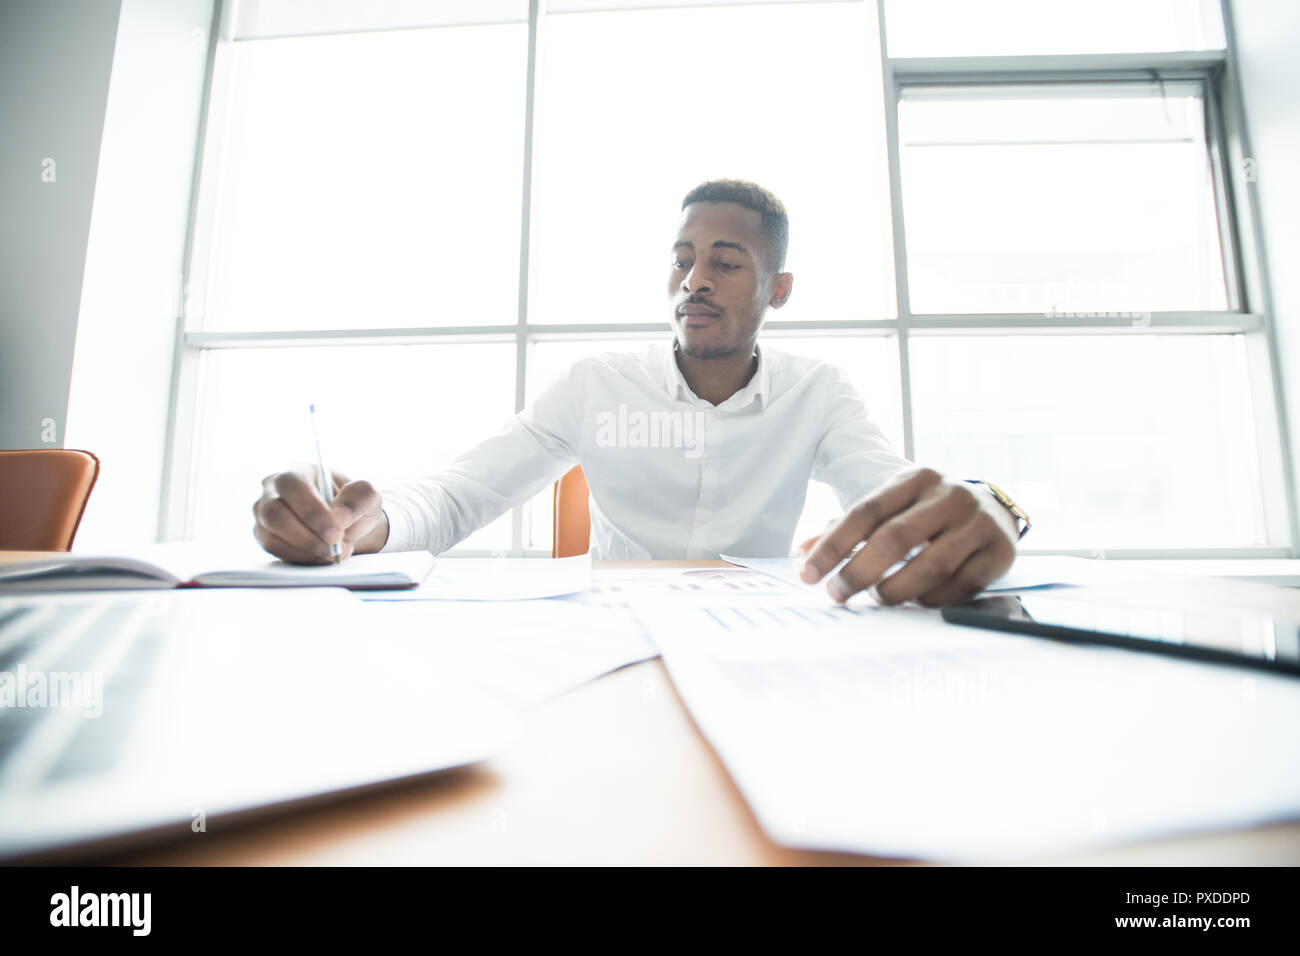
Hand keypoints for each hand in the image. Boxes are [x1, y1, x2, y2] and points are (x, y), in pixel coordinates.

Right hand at [252, 467, 387, 564]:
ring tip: (334, 554)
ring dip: (306, 550)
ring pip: (272, 536)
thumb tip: (339, 516)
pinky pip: (275, 551)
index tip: (335, 533)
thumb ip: (359, 497)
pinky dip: (301, 558)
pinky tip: (321, 557)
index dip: (312, 511)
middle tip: (334, 549)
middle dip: (306, 536)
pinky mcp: (265, 536)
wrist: (349, 526)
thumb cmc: (354, 505)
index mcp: (299, 471)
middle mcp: (274, 490)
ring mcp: (264, 514)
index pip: (294, 486)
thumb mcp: (368, 495)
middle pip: (274, 513)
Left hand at [798, 468, 1016, 606]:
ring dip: (895, 590)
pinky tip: (915, 601)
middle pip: (895, 538)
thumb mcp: (893, 509)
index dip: (833, 545)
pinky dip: (932, 599)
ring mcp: (979, 522)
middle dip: (858, 572)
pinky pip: (961, 585)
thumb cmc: (928, 514)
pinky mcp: (1001, 551)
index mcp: (916, 479)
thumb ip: (849, 528)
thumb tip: (803, 552)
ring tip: (876, 599)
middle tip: (836, 594)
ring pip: (930, 566)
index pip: (866, 511)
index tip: (808, 574)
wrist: (993, 509)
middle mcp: (950, 495)